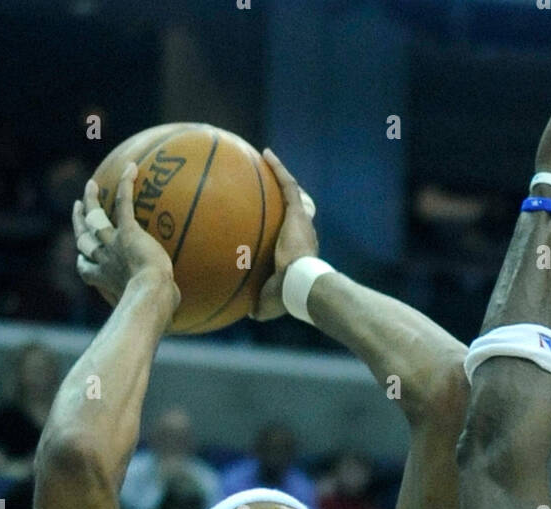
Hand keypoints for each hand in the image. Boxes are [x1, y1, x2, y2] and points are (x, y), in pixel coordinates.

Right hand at [73, 163, 179, 313]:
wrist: (151, 296)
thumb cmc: (155, 309)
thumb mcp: (153, 310)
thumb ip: (157, 305)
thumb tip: (174, 311)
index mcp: (105, 280)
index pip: (86, 269)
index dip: (83, 259)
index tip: (81, 255)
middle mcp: (103, 260)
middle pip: (83, 239)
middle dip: (78, 222)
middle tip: (77, 208)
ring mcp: (113, 244)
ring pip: (95, 217)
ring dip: (91, 200)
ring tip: (91, 186)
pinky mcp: (128, 232)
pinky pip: (123, 204)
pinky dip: (126, 185)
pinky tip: (131, 168)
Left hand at [251, 149, 318, 320]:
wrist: (301, 285)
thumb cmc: (287, 297)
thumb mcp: (268, 303)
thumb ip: (258, 305)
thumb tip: (247, 312)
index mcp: (297, 254)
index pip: (290, 238)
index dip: (281, 231)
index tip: (272, 228)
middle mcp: (303, 235)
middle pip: (294, 214)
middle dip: (285, 204)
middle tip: (270, 194)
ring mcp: (301, 222)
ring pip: (292, 195)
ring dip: (281, 178)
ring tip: (267, 162)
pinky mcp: (298, 213)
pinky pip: (287, 185)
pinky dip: (278, 168)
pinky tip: (265, 153)